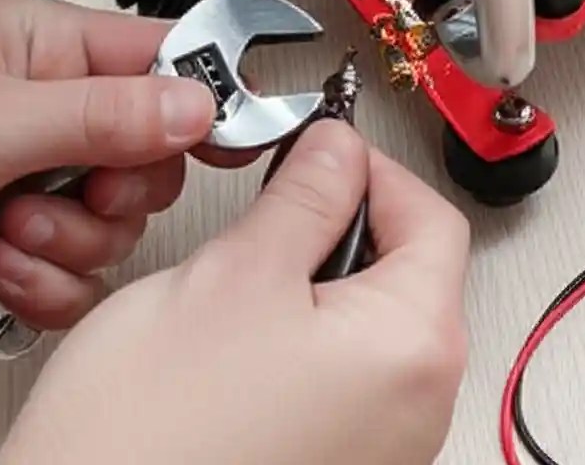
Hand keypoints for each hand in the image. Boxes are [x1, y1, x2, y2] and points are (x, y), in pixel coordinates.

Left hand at [0, 0, 254, 361]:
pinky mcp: (15, 253)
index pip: (156, 54)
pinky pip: (82, 276)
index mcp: (36, 51)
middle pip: (154, 152)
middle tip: (75, 188)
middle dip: (119, 187)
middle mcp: (40, 117)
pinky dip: (45, 285)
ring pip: (122, 223)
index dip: (204, 91)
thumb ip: (100, 115)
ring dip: (71, 241)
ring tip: (5, 231)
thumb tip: (195, 103)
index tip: (236, 131)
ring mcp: (30, 187)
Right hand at [0, 120, 469, 464]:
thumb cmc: (151, 439)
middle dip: (345, 225)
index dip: (375, 169)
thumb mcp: (236, 274)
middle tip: (280, 208)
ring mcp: (383, 444)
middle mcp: (417, 406)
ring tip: (248, 284)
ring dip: (319, 284)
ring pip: (370, 325)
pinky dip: (304, 342)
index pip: (434, 218)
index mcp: (414, 349)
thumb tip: (337, 151)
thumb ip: (306, 196)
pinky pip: (343, 377)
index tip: (323, 151)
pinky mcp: (340, 462)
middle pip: (410, 272)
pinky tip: (243, 345)